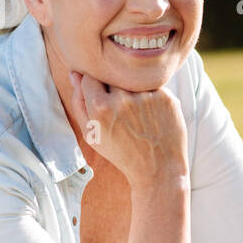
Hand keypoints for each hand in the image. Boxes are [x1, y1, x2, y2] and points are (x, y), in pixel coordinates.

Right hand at [67, 69, 188, 187]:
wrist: (158, 169)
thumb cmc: (121, 152)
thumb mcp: (91, 134)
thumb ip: (79, 102)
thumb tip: (75, 73)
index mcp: (100, 107)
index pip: (91, 77)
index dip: (96, 89)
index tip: (103, 101)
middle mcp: (123, 99)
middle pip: (113, 77)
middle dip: (114, 89)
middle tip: (123, 112)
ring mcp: (147, 97)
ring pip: (134, 80)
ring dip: (134, 91)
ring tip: (138, 115)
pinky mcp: (167, 98)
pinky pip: (154, 87)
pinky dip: (152, 97)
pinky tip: (153, 116)